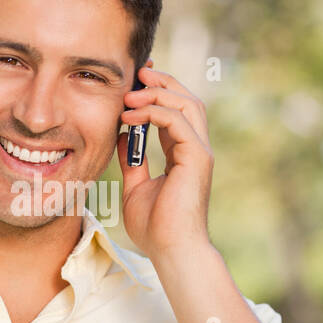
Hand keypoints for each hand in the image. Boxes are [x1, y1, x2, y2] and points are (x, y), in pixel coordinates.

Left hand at [116, 64, 213, 258]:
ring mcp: (199, 151)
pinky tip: (129, 116)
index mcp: (183, 153)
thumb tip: (122, 136)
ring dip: (156, 93)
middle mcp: (195, 148)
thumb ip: (132, 160)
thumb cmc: (156, 227)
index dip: (156, 92)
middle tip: (136, 72)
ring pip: (186, 104)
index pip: (174, 111)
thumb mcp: (135, 186)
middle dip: (161, 82)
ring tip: (129, 93)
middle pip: (186, 99)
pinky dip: (153, 112)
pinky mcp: (197, 157)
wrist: (171, 250)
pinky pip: (178, 121)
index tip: (133, 81)